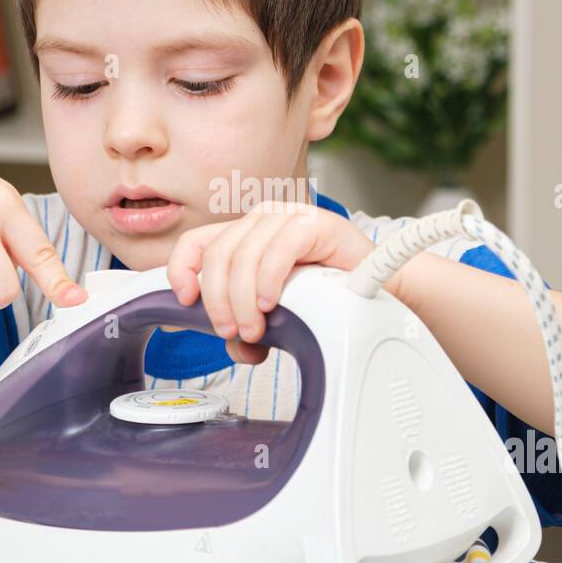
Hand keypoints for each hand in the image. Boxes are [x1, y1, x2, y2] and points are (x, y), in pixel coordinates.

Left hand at [166, 200, 381, 364]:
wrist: (379, 287)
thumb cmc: (328, 294)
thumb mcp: (277, 315)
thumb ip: (250, 328)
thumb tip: (236, 346)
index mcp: (245, 235)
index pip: (196, 243)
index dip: (182, 270)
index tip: (185, 302)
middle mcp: (262, 220)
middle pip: (217, 256)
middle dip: (218, 301)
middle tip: (233, 332)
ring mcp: (288, 217)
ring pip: (243, 256)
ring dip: (242, 299)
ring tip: (256, 329)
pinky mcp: (316, 223)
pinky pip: (279, 250)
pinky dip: (268, 281)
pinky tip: (272, 303)